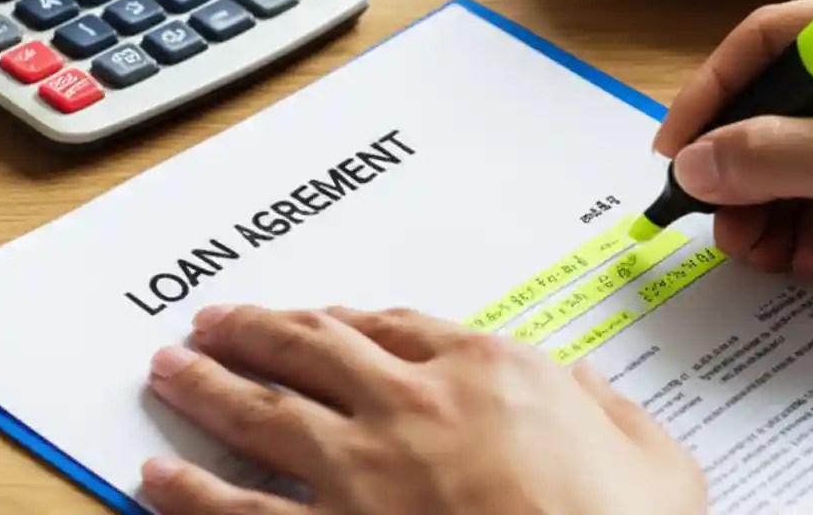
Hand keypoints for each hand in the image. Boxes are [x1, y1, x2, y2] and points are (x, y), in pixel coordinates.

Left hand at [140, 306, 705, 514]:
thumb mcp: (655, 461)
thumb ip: (613, 410)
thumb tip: (590, 383)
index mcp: (491, 371)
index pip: (401, 325)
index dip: (350, 318)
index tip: (323, 317)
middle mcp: (415, 406)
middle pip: (315, 350)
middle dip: (257, 330)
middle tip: (216, 319)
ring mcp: (366, 472)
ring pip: (264, 412)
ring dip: (207, 386)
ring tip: (170, 366)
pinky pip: (242, 510)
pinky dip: (190, 490)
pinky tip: (157, 475)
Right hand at [655, 0, 812, 338]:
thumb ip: (768, 157)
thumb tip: (694, 164)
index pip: (765, 42)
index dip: (710, 94)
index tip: (675, 150)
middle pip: (778, 106)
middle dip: (742, 170)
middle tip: (718, 221)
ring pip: (802, 153)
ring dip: (772, 205)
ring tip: (760, 252)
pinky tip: (810, 256)